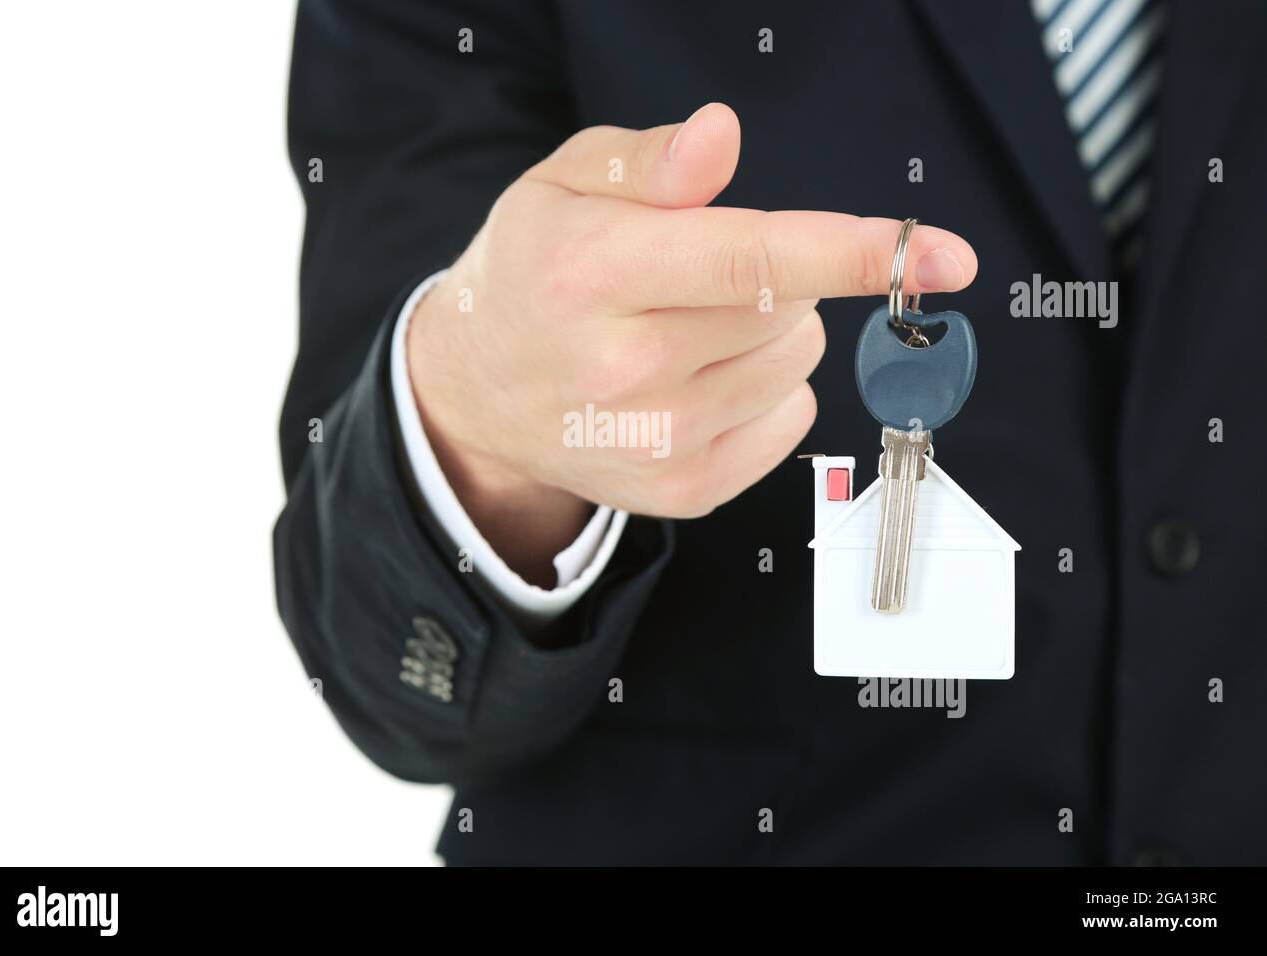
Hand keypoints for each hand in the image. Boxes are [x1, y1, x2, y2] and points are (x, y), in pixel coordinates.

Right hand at [407, 103, 976, 583]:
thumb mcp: (561, 187)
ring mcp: (659, 442)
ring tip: (687, 332)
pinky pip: (792, 418)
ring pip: (799, 360)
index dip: (854, 250)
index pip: (748, 259)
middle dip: (773, 274)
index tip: (945, 255)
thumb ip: (647, 162)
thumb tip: (722, 137)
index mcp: (592, 275)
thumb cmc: (532, 274)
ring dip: (769, 333)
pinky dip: (766, 390)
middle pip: (791, 305)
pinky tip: (696, 383)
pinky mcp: (683, 490)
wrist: (478, 396)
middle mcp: (625, 370)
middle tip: (694, 277)